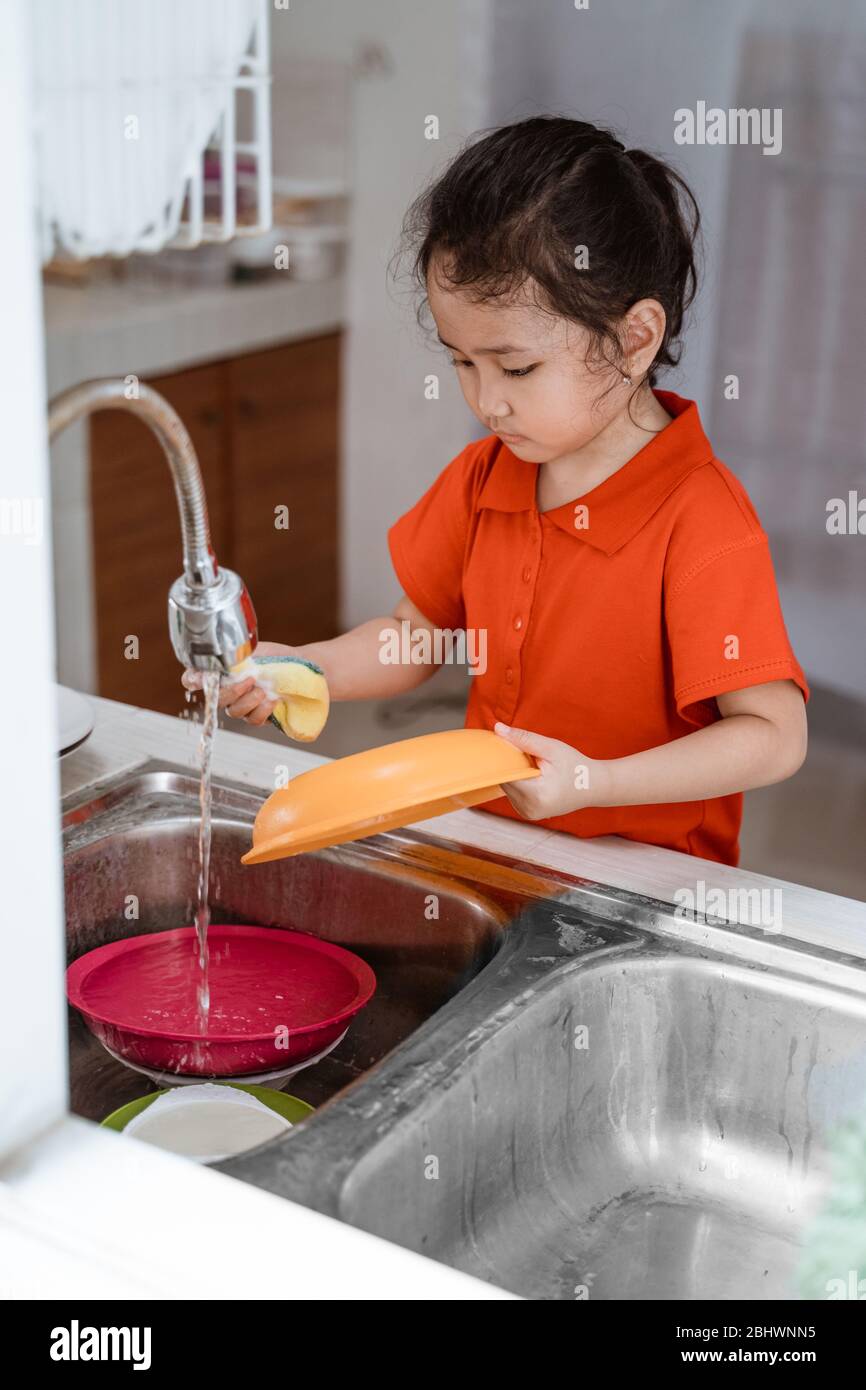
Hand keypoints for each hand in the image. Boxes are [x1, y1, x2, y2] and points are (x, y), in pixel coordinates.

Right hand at [181, 641, 296, 727]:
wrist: (297, 666)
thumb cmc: (272, 656)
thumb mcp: (250, 651)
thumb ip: (232, 657)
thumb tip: (219, 663)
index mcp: (219, 672)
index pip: (192, 679)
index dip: (192, 680)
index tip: (202, 678)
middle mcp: (225, 691)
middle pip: (215, 699)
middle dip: (232, 691)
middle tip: (250, 680)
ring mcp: (240, 705)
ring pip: (233, 712)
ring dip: (249, 701)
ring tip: (264, 690)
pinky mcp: (256, 716)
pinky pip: (252, 720)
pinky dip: (263, 710)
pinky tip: (273, 700)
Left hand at [492, 721, 606, 819]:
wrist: (594, 786)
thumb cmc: (575, 765)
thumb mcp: (551, 748)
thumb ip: (523, 739)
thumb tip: (498, 729)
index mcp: (535, 794)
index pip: (504, 775)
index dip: (500, 760)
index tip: (504, 747)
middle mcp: (529, 809)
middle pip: (504, 781)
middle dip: (509, 766)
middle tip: (526, 755)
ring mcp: (528, 814)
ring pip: (506, 788)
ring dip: (513, 775)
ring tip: (533, 766)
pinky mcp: (528, 814)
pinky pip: (513, 795)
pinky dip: (518, 783)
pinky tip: (532, 776)